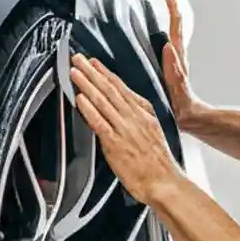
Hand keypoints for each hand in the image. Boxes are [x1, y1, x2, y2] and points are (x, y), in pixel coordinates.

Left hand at [68, 53, 182, 204]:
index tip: (94, 63)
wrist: (165, 182)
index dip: (106, 73)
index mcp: (144, 113)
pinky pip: (100, 122)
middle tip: (78, 58)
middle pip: (110, 89)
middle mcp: (135, 117)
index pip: (122, 87)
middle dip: (92, 72)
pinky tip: (80, 98)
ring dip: (87, 84)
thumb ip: (138, 118)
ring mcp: (125, 129)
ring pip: (103, 101)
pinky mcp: (116, 144)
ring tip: (75, 71)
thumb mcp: (153, 132)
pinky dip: (89, 108)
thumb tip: (122, 109)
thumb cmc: (159, 163)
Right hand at [163, 0, 208, 128]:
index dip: (172, 9)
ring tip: (163, 4)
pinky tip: (156, 30)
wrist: (187, 116)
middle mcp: (176, 53)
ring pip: (172, 31)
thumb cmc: (181, 104)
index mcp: (177, 55)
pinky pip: (167, 41)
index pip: (176, 26)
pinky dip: (164, 30)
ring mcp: (174, 58)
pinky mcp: (170, 64)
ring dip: (169, 16)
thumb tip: (168, 47)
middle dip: (171, 7)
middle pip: (176, 24)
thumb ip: (173, 69)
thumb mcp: (176, 87)